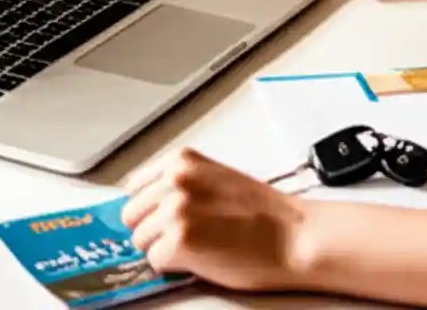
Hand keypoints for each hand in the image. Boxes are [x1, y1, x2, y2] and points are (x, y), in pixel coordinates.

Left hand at [120, 147, 305, 290]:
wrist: (295, 237)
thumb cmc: (266, 214)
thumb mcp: (216, 179)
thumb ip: (182, 185)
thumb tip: (150, 204)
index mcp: (182, 161)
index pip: (134, 186)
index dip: (148, 207)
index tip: (157, 216)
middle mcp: (174, 181)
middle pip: (131, 215)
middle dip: (152, 229)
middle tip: (185, 234)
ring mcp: (174, 211)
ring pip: (140, 241)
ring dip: (163, 248)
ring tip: (199, 245)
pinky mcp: (178, 242)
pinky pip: (155, 263)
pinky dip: (174, 267)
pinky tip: (202, 257)